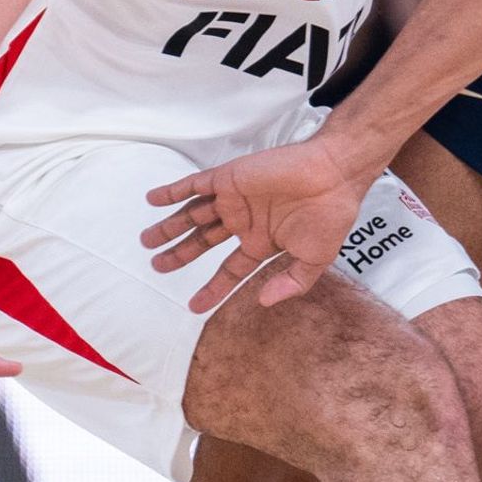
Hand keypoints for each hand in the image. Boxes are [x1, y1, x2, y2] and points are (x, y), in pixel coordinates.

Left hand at [141, 134, 375, 314]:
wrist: (334, 175)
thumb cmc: (330, 215)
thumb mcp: (314, 261)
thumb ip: (290, 283)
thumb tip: (263, 302)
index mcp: (262, 242)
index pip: (230, 270)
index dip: (212, 289)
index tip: (194, 306)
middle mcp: (244, 221)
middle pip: (202, 241)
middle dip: (179, 254)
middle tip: (156, 266)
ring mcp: (234, 199)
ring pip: (193, 215)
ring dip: (169, 227)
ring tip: (147, 240)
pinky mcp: (229, 178)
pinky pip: (194, 185)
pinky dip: (173, 192)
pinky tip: (154, 199)